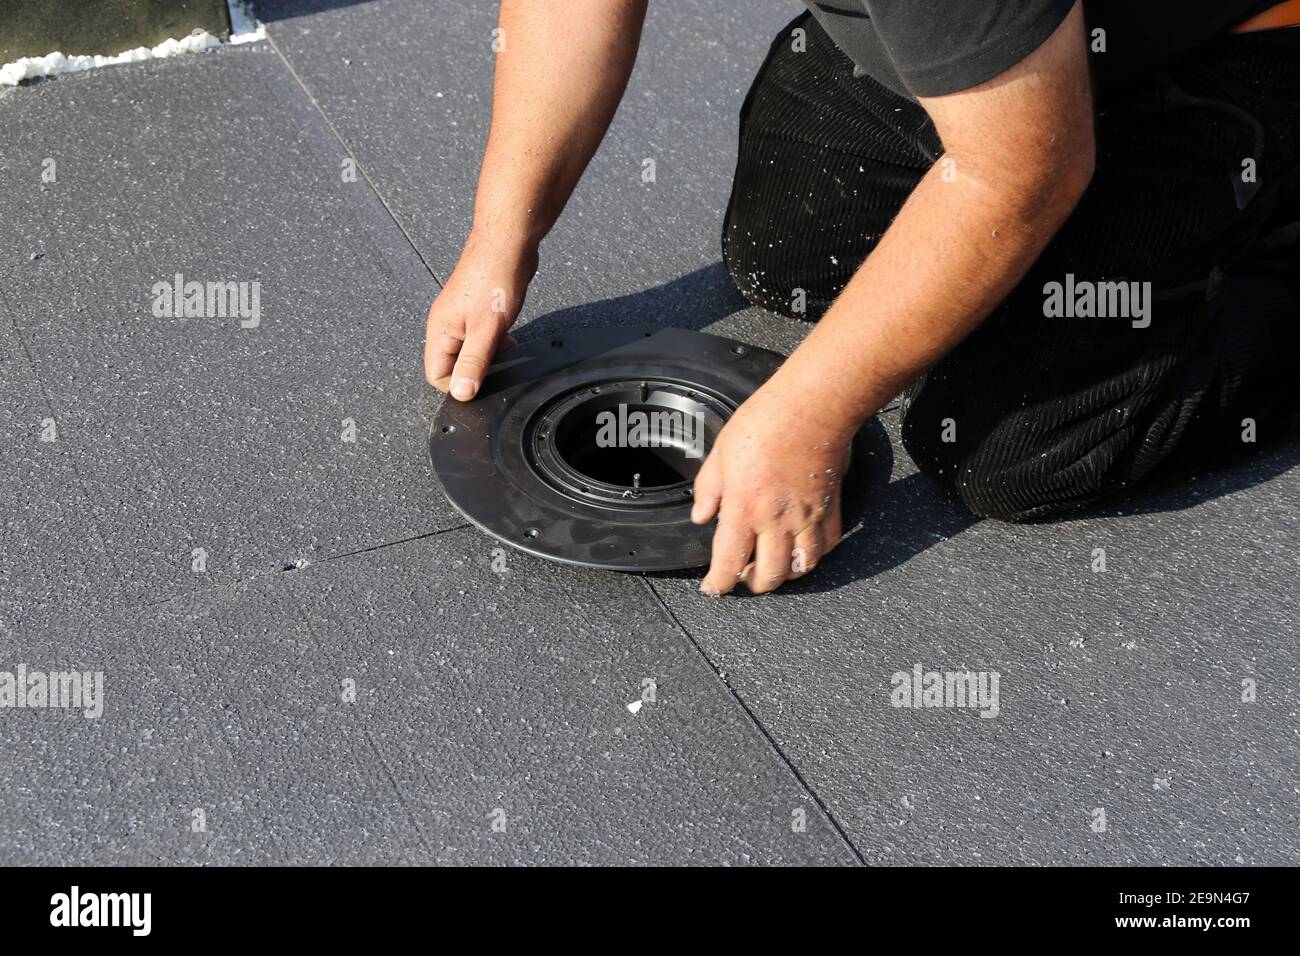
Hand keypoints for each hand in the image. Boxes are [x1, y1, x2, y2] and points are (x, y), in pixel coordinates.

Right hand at [424, 231, 537, 398]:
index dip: (459, 385)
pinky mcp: (477, 313)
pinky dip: (495, 344)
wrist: (508, 244)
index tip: (481, 381)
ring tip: (504, 347)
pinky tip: (509, 338)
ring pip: (470, 353)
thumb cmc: (494, 278)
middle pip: (452, 366)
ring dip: (488, 357)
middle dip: (475, 371)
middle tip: (497, 362)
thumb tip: (461, 393)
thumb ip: (473, 363)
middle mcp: (446, 326)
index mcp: (439, 331)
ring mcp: (461, 319)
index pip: (436, 376)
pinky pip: (482, 339)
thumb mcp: (486, 330)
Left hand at [690, 380, 851, 593]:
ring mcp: (807, 518)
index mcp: (744, 509)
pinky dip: (813, 555)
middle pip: (768, 577)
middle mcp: (777, 521)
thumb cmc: (765, 423)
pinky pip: (826, 546)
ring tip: (772, 566)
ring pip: (800, 568)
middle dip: (751, 584)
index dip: (718, 584)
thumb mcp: (720, 454)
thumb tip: (701, 516)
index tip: (712, 588)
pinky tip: (802, 549)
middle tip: (742, 576)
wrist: (812, 408)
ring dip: (784, 575)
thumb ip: (708, 490)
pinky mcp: (830, 509)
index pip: (729, 564)